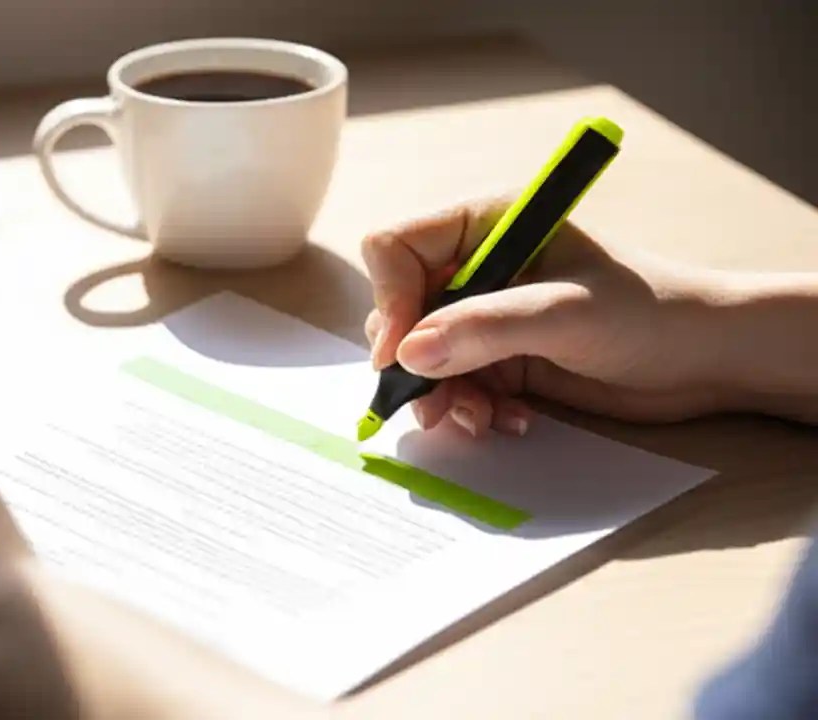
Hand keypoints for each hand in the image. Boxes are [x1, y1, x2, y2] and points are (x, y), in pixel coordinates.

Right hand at [361, 198, 737, 435]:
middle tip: (436, 403)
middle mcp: (477, 264)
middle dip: (414, 362)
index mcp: (486, 223)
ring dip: (440, 395)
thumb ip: (486, 329)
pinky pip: (451, 384)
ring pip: (420, 356)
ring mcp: (485, 313)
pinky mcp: (498, 356)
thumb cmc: (653, 311)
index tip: (401, 354)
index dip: (390, 300)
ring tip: (478, 420)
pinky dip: (467, 409)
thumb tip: (408, 354)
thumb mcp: (568, 314)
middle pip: (398, 308)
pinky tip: (507, 420)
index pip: (396, 248)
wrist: (707, 359)